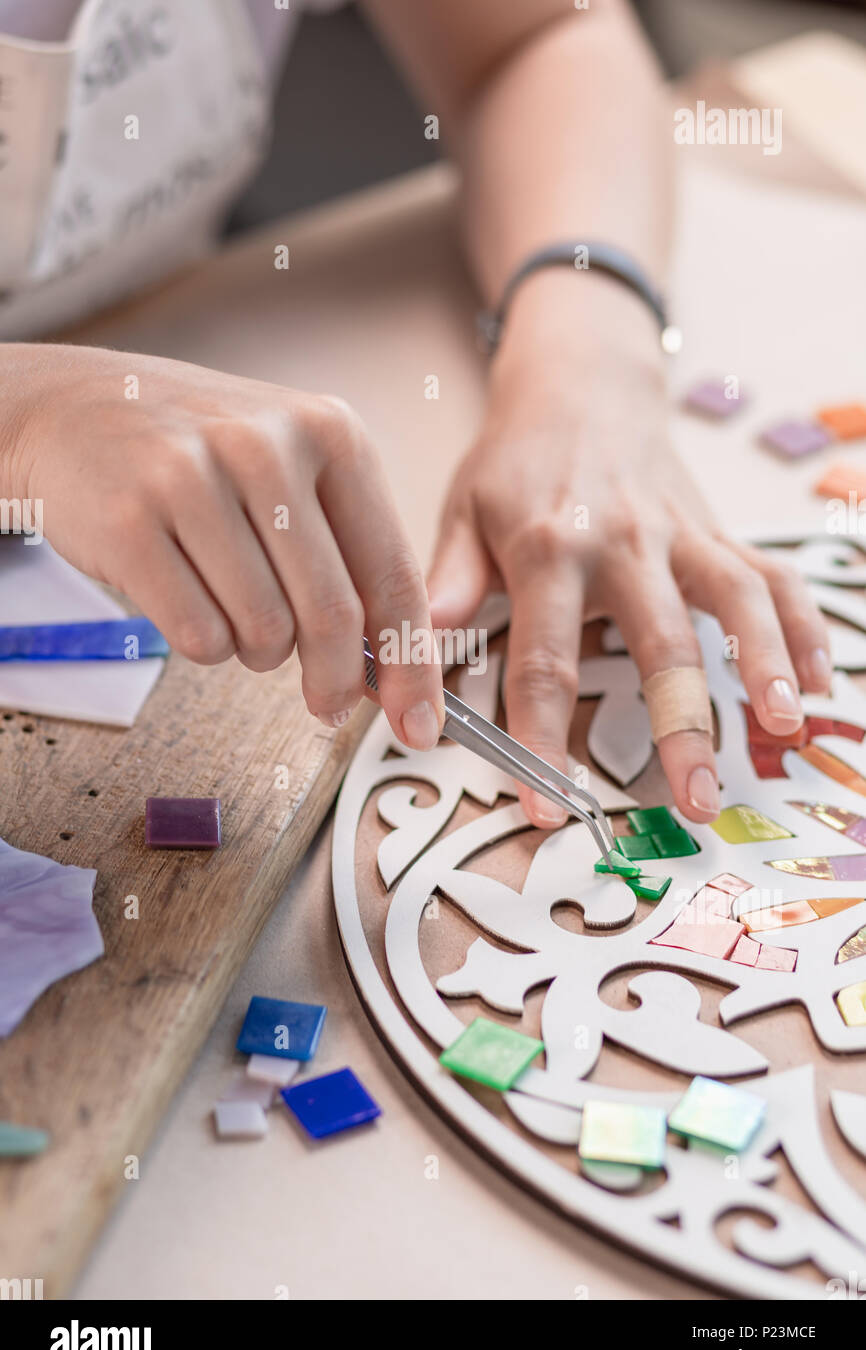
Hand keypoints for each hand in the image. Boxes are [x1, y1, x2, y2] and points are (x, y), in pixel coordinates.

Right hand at [1, 343, 443, 748]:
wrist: (79, 410)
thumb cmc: (199, 455)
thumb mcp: (293, 472)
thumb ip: (350, 557)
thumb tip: (396, 671)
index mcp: (330, 433)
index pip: (394, 575)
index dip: (410, 663)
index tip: (418, 721)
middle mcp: (267, 447)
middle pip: (333, 616)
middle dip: (334, 680)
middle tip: (326, 702)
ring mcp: (193, 479)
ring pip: (264, 634)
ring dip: (255, 650)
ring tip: (231, 604)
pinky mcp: (130, 521)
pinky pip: (198, 636)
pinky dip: (202, 643)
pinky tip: (187, 595)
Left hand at [427, 275, 830, 826]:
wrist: (580, 382)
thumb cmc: (516, 459)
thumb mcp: (463, 510)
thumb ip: (446, 585)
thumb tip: (403, 659)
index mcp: (550, 548)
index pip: (545, 658)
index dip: (544, 736)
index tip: (546, 806)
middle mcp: (624, 542)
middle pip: (661, 642)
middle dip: (681, 725)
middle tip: (696, 801)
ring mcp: (680, 536)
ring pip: (736, 599)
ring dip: (765, 663)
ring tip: (784, 729)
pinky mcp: (715, 532)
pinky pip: (771, 576)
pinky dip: (800, 626)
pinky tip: (817, 682)